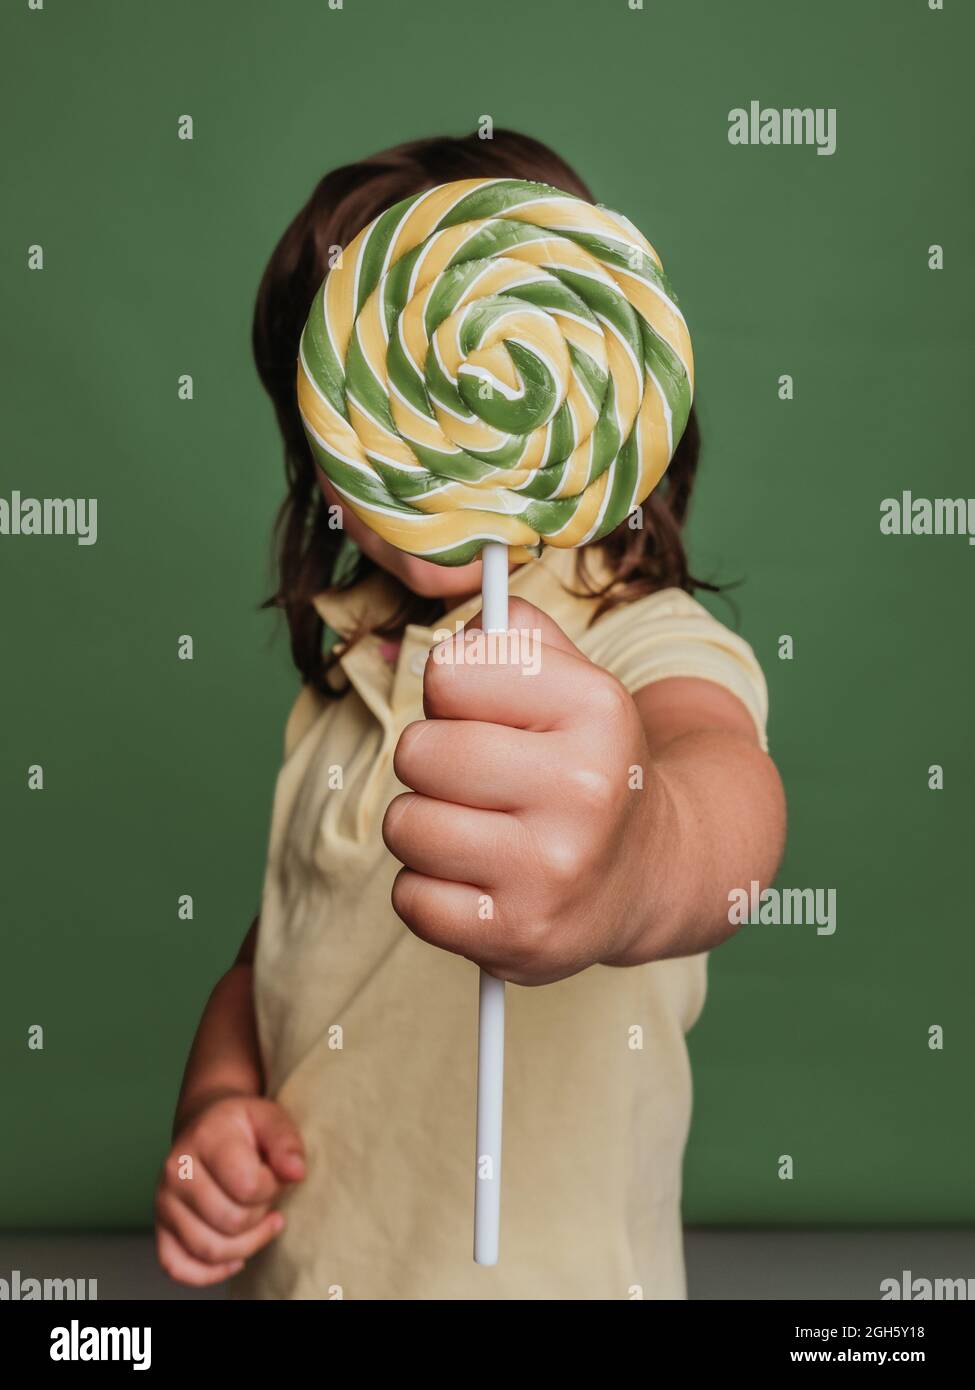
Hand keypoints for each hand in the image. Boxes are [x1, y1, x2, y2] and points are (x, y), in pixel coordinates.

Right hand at [155, 1095, 304, 1286]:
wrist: (207, 1125)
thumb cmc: (242, 1125)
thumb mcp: (270, 1118)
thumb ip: (286, 1142)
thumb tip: (296, 1173)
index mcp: (206, 1139)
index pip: (247, 1185)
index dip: (273, 1188)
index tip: (275, 1176)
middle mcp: (177, 1171)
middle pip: (231, 1222)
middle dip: (261, 1216)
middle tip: (266, 1198)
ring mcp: (164, 1202)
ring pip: (210, 1250)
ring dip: (247, 1245)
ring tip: (260, 1223)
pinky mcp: (161, 1227)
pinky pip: (178, 1267)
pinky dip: (210, 1273)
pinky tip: (236, 1258)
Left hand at [383, 598, 657, 985]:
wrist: (649, 873)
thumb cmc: (584, 762)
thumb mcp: (573, 678)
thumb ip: (511, 628)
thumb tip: (457, 624)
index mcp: (596, 708)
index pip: (449, 671)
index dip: (452, 691)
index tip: (486, 714)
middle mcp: (584, 790)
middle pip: (418, 751)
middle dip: (430, 761)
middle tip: (476, 779)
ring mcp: (552, 872)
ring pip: (405, 825)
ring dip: (423, 826)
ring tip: (476, 829)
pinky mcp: (519, 937)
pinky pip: (410, 899)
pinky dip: (428, 890)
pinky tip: (477, 880)